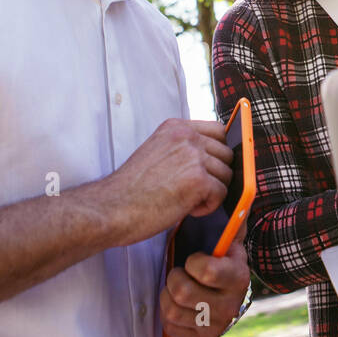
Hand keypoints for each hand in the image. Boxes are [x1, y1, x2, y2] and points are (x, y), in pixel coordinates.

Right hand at [105, 118, 232, 244]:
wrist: (110, 208)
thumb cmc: (130, 189)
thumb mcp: (156, 152)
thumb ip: (182, 148)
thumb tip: (212, 156)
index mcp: (175, 127)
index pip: (218, 130)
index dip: (217, 152)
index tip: (209, 167)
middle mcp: (186, 137)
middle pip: (226, 153)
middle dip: (216, 174)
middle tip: (192, 189)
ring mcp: (193, 157)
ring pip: (226, 174)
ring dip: (211, 191)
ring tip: (186, 199)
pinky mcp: (198, 180)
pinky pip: (221, 194)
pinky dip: (208, 206)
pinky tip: (187, 208)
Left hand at [160, 230, 250, 336]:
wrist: (221, 290)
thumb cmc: (214, 259)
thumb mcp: (223, 240)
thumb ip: (229, 221)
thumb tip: (237, 190)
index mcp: (239, 274)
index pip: (206, 270)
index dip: (192, 262)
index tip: (193, 258)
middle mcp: (232, 303)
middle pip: (183, 292)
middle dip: (174, 278)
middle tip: (180, 272)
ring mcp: (219, 323)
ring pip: (172, 309)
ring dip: (168, 295)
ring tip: (178, 287)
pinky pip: (171, 326)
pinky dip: (168, 313)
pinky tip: (179, 305)